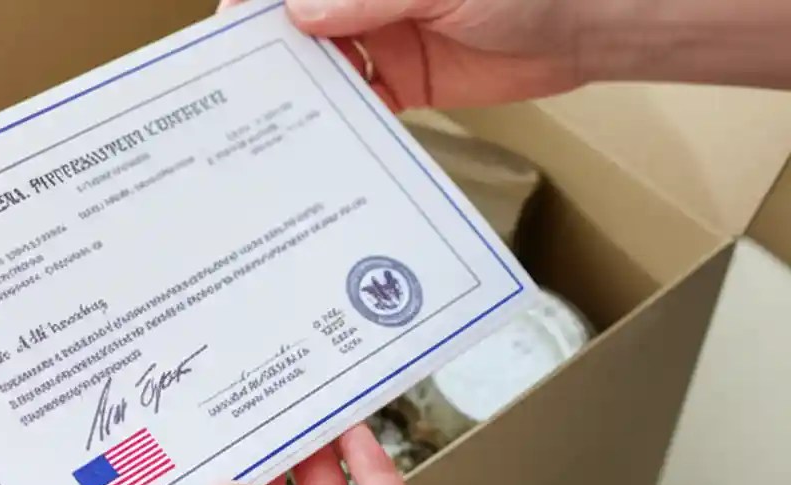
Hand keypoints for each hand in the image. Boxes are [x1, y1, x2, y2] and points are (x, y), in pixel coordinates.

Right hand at [219, 0, 585, 109]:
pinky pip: (359, 102)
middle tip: (244, 85)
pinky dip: (341, 119)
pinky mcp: (405, 81)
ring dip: (301, 89)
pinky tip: (325, 136)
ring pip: (323, 65)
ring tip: (275, 118)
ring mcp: (385, 37)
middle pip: (301, 23)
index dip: (259, 6)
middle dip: (271, 50)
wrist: (592, 24)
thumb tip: (300, 12)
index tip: (230, 28)